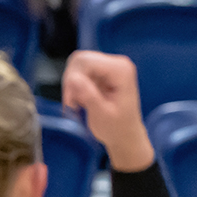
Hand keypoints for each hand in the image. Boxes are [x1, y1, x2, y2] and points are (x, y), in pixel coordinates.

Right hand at [62, 51, 153, 171]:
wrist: (125, 136)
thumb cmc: (117, 129)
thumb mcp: (102, 115)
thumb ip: (89, 95)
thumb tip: (73, 78)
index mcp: (121, 70)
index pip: (86, 61)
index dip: (72, 78)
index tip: (71, 101)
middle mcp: (117, 63)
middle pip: (80, 60)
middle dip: (71, 82)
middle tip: (72, 104)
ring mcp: (109, 67)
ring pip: (76, 66)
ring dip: (72, 85)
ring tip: (77, 104)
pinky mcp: (102, 72)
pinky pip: (79, 72)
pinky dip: (75, 87)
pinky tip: (81, 101)